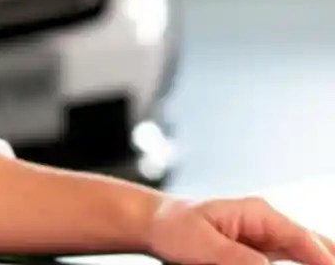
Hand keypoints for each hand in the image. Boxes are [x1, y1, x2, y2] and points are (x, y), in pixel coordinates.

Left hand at [149, 197, 334, 264]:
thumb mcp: (202, 243)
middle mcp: (268, 223)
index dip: (321, 257)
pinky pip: (293, 260)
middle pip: (312, 243)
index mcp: (257, 213)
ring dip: (319, 260)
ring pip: (307, 253)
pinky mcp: (262, 253)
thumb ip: (237, 257)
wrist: (156, 224)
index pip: (300, 237)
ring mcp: (267, 238)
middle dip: (328, 257)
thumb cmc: (174, 227)